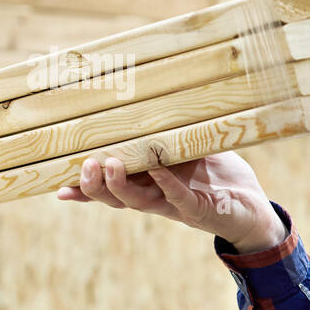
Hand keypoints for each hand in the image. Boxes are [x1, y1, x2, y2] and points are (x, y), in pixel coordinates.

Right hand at [56, 152, 285, 253]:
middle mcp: (155, 198)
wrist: (254, 209)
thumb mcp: (191, 150)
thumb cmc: (220, 176)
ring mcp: (175, 205)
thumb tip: (151, 100)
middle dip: (93, 183)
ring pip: (137, 201)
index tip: (55, 181)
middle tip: (84, 164)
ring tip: (108, 164)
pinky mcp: (199, 209)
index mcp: (148, 184)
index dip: (82, 187)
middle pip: (113, 197)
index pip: (108, 188)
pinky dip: (167, 183)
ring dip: (120, 185)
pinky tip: (157, 170)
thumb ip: (170, 133)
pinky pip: (179, 197)